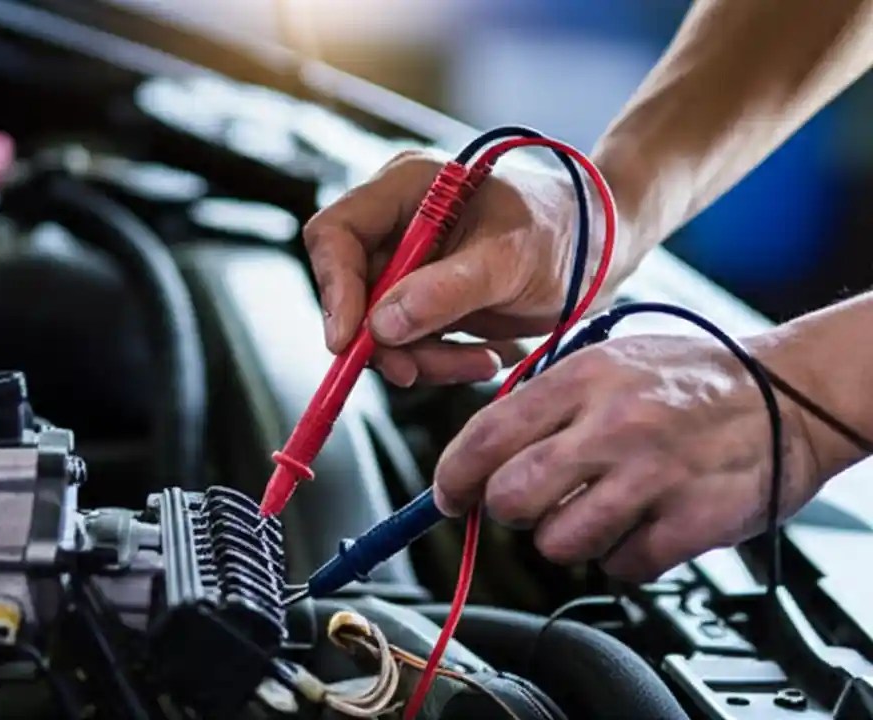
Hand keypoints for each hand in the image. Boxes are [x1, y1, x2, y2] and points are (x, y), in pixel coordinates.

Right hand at [303, 149, 627, 387]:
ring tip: (478, 363)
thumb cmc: (567, 232)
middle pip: (350, 290)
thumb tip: (379, 326)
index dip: (334, 288)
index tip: (349, 340)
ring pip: (377, 328)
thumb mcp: (510, 261)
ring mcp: (409, 265)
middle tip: (415, 371)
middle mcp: (396, 224)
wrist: (606, 251)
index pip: (336, 234)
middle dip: (382, 339)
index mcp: (406, 188)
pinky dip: (439, 360)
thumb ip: (445, 292)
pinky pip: (408, 343)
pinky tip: (486, 357)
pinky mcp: (424, 301)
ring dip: (419, 358)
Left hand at [431, 334, 821, 581]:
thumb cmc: (688, 380)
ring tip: (597, 510)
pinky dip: (624, 556)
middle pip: (512, 498)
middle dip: (508, 512)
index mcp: (583, 379)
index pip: (485, 437)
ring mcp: (654, 475)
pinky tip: (643, 523)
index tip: (448, 497)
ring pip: (560, 543)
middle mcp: (614, 424)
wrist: (790, 393)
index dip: (453, 477)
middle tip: (527, 505)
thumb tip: (472, 460)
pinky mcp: (691, 521)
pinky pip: (621, 566)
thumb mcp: (605, 363)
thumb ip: (540, 405)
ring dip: (568, 538)